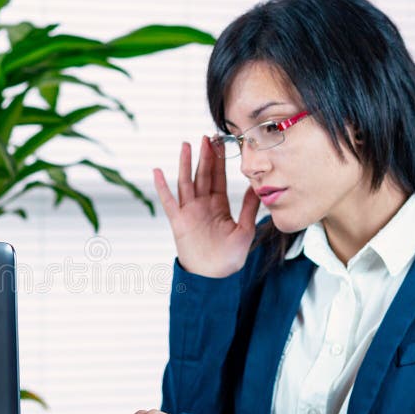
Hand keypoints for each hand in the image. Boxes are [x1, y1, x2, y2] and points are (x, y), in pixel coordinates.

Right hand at [153, 136, 260, 277]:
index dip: (218, 160)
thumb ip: (248, 209)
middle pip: (202, 175)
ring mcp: (189, 212)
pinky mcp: (179, 221)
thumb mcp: (245, 230)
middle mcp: (202, 205)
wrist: (215, 276)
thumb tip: (257, 188)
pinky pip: (169, 202)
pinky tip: (157, 172)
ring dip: (186, 164)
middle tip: (207, 136)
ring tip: (186, 145)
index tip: (220, 142)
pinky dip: (162, 187)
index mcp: (218, 205)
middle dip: (205, 156)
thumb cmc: (230, 257)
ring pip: (186, 182)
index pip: (217, 177)